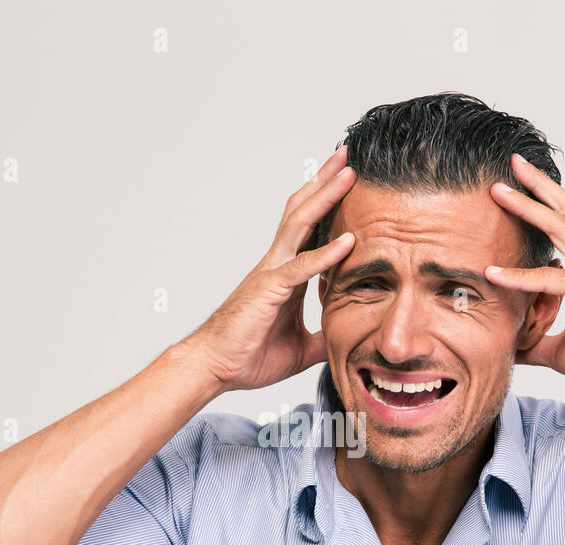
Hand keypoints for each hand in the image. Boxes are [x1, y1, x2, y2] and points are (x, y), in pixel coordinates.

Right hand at [187, 147, 357, 391]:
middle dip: (325, 182)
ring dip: (326, 197)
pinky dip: (327, 253)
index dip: (327, 204)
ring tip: (348, 173)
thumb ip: (324, 338)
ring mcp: (271, 273)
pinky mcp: (269, 289)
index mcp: (286, 275)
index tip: (347, 181)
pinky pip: (302, 267)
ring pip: (301, 224)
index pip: (310, 230)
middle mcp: (277, 264)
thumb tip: (347, 340)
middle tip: (346, 156)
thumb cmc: (249, 356)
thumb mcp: (301, 348)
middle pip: (303, 212)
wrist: (214, 368)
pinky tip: (349, 240)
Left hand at [484, 153, 564, 401]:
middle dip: (539, 184)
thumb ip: (534, 339)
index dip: (547, 201)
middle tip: (512, 163)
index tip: (521, 184)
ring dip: (527, 207)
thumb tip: (507, 344)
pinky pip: (551, 279)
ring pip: (561, 229)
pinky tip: (492, 273)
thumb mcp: (558, 349)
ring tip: (498, 191)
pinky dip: (520, 276)